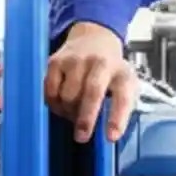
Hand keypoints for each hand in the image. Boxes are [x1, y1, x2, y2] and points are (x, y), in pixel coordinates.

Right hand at [45, 22, 137, 142]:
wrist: (93, 39)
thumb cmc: (110, 71)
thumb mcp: (125, 85)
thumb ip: (121, 107)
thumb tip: (110, 135)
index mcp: (122, 73)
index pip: (123, 97)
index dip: (117, 118)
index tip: (111, 137)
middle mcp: (101, 63)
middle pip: (92, 92)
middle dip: (86, 118)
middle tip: (81, 136)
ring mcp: (77, 60)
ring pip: (68, 95)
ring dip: (69, 112)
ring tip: (74, 113)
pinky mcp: (57, 61)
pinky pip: (50, 91)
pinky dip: (54, 104)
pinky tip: (62, 104)